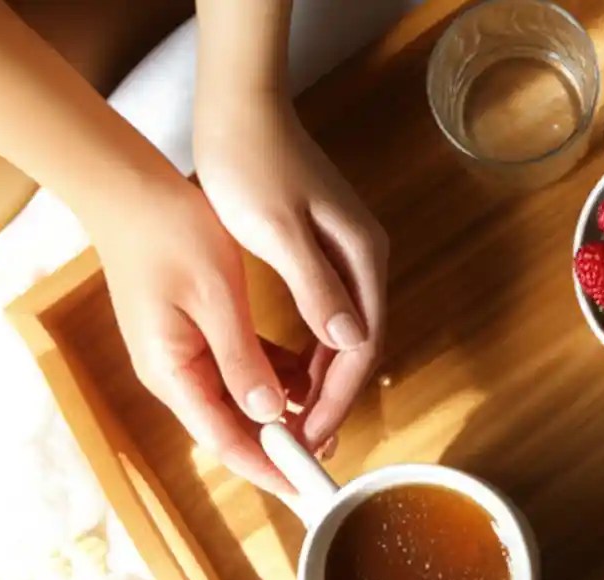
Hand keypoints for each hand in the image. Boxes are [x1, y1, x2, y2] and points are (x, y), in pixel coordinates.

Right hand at [88, 177, 305, 494]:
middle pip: (230, 427)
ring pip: (237, 399)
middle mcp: (172, 373)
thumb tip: (269, 414)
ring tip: (325, 420)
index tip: (305, 489)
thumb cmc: (170, 235)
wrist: (129, 189)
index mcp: (172, 371)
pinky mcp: (190, 334)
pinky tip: (304, 378)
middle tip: (328, 452)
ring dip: (278, 412)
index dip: (267, 468)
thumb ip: (242, 359)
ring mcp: (180, 354)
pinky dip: (269, 376)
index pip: (225, 440)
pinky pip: (235, 368)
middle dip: (278, 444)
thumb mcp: (217, 298)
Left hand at [194, 95, 387, 449]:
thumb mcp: (279, 230)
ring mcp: (344, 258)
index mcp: (361, 259)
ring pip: (342, 339)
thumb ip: (316, 288)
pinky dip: (309, 356)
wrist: (239, 108)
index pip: (362, 348)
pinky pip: (326, 320)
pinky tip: (286, 377)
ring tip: (291, 425)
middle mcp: (364, 263)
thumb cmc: (253, 164)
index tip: (307, 438)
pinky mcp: (321, 254)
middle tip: (299, 446)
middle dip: (331, 402)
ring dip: (320, 384)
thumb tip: (351, 344)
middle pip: (357, 350)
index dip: (337, 400)